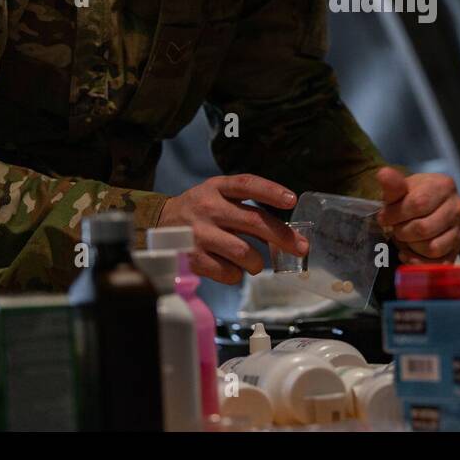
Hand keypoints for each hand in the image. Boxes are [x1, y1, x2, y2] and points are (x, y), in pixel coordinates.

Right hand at [158, 174, 307, 284]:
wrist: (158, 225)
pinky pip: (228, 273)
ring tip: (255, 262)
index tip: (292, 200)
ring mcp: (200, 234)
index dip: (271, 191)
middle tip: (301, 247)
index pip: (247, 184)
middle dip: (283, 236)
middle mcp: (208, 208)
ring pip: (244, 252)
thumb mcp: (218, 197)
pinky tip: (232, 268)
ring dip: (258, 262)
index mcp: (217, 188)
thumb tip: (285, 234)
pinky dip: (237, 274)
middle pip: (253, 221)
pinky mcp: (194, 259)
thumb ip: (247, 209)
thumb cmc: (199, 210)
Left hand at [375, 167, 459, 264]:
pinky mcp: (456, 250)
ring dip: (411, 246)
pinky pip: (438, 264)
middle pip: (424, 228)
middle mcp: (458, 207)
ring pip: (432, 248)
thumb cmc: (412, 196)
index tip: (384, 217)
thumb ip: (393, 184)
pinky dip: (417, 262)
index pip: (419, 203)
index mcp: (444, 186)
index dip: (396, 214)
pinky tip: (407, 253)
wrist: (427, 207)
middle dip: (402, 231)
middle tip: (395, 228)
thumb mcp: (402, 188)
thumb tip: (383, 175)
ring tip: (404, 238)